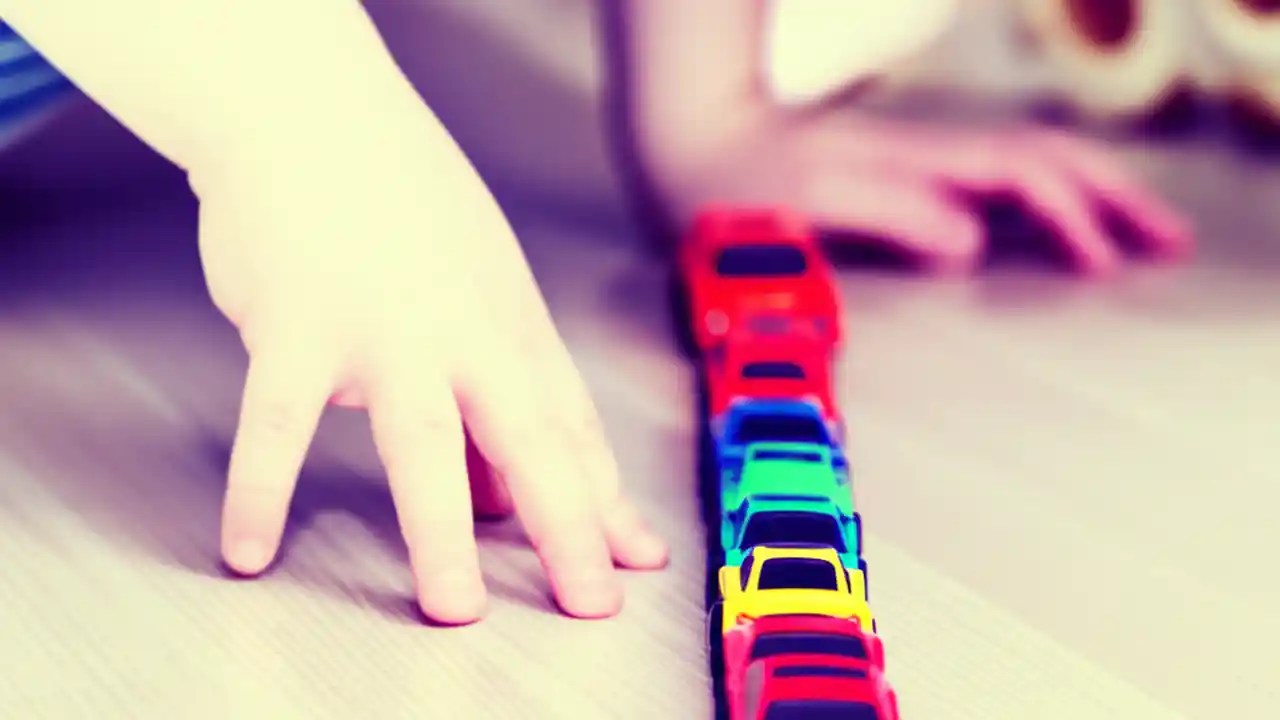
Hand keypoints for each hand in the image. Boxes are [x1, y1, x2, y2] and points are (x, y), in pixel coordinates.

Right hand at [193, 104, 666, 623]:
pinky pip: (274, 422)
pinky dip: (259, 489)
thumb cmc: (398, 201)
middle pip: (529, 439)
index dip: (604, 498)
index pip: (570, 424)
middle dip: (568, 528)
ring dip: (442, 530)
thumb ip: (492, 381)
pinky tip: (249, 547)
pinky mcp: (296, 325)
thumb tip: (500, 488)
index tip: (632, 557)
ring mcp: (381, 328)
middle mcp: (461, 330)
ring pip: (421, 439)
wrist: (309, 113)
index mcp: (509, 322)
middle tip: (589, 600)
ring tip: (454, 605)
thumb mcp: (473, 280)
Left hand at [645, 101, 1192, 275]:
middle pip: (1045, 158)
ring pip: (1024, 164)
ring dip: (1087, 195)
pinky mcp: (897, 175)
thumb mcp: (809, 202)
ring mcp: (913, 160)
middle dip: (1112, 197)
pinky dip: (1038, 201)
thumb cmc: (737, 183)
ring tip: (1137, 233)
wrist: (690, 140)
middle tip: (1171, 240)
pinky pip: (990, 180)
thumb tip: (972, 244)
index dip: (1072, 214)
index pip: (1019, 175)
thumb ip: (893, 214)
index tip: (1105, 266)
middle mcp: (923, 153)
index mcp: (913, 160)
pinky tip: (1049, 226)